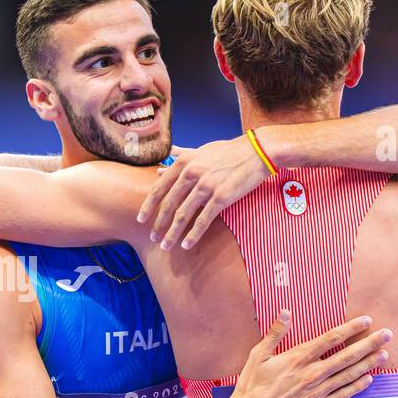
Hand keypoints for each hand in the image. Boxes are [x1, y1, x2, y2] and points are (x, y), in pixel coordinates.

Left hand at [137, 136, 269, 249]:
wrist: (257, 152)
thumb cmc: (229, 151)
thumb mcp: (201, 150)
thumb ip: (179, 159)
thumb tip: (160, 166)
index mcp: (184, 162)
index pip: (159, 188)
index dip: (148, 206)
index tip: (140, 219)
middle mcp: (192, 174)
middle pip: (169, 205)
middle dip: (158, 224)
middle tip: (153, 238)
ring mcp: (206, 186)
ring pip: (183, 215)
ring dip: (172, 233)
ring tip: (165, 246)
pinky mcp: (221, 197)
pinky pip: (203, 221)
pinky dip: (192, 235)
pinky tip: (185, 245)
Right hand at [222, 312, 392, 397]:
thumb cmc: (252, 385)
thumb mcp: (258, 354)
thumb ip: (275, 333)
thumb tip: (286, 313)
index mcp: (298, 358)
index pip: (330, 339)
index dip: (350, 328)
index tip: (366, 321)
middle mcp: (312, 374)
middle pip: (347, 355)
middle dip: (369, 343)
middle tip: (386, 334)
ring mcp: (317, 392)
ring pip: (349, 375)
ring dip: (369, 363)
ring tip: (384, 354)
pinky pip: (343, 395)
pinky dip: (357, 386)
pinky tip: (369, 379)